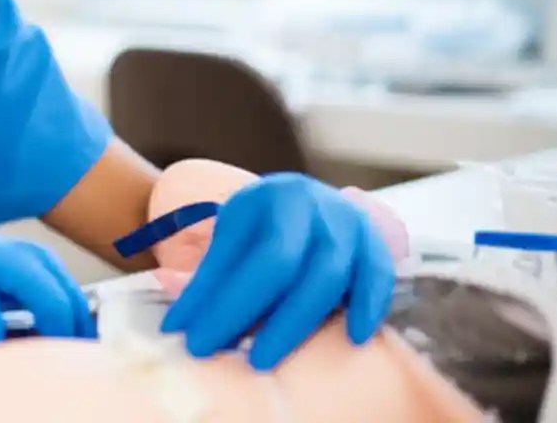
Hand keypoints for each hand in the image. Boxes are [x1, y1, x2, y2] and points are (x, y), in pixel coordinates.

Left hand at [159, 173, 395, 370]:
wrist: (307, 203)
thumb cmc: (262, 229)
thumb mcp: (230, 238)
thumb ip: (208, 276)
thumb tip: (178, 319)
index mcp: (267, 198)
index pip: (240, 253)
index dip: (214, 296)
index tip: (183, 331)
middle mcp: (311, 205)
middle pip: (282, 264)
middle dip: (245, 313)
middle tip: (213, 349)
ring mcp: (348, 223)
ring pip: (328, 277)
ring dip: (294, 324)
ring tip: (260, 359)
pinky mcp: (376, 243)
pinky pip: (378, 277)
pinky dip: (368, 306)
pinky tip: (351, 338)